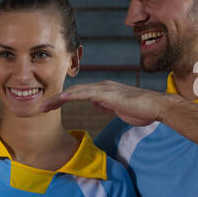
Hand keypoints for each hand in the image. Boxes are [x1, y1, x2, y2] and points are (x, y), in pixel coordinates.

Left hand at [41, 81, 176, 126]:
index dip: (63, 99)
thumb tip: (96, 104)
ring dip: (58, 99)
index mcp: (103, 90)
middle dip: (56, 99)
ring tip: (43, 106)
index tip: (50, 107)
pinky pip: (85, 94)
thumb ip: (106, 105)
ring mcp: (104, 89)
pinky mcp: (107, 94)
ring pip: (75, 91)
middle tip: (41, 107)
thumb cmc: (141, 109)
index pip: (79, 94)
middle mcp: (101, 87)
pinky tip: (59, 100)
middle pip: (73, 91)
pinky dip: (71, 96)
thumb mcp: (118, 109)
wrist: (156, 107)